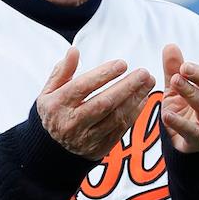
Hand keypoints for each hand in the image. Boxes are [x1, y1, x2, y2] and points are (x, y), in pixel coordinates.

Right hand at [37, 48, 155, 163]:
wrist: (54, 148)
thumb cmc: (56, 110)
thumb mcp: (50, 90)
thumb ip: (62, 71)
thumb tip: (74, 51)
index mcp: (57, 105)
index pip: (83, 87)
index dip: (104, 74)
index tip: (122, 64)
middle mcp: (71, 123)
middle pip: (103, 103)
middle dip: (127, 87)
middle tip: (144, 73)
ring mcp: (86, 139)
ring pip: (115, 117)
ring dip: (135, 99)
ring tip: (148, 82)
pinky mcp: (99, 148)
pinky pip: (121, 129)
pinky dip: (134, 113)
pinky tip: (143, 98)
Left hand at [160, 44, 198, 153]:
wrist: (185, 145)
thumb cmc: (185, 111)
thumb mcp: (177, 89)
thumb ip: (174, 70)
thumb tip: (170, 46)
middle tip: (185, 67)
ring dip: (192, 93)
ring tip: (175, 82)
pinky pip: (194, 133)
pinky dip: (180, 124)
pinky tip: (167, 114)